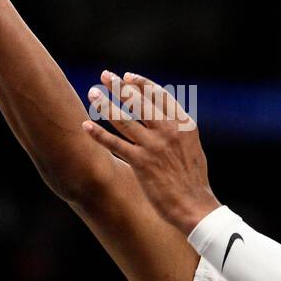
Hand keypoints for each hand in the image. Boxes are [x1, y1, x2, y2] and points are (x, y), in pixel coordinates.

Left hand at [82, 71, 220, 234]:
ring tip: (93, 93)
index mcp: (184, 124)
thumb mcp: (191, 146)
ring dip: (105, 105)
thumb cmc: (193, 179)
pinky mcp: (141, 163)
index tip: (127, 76)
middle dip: (119, 87)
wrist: (194, 205)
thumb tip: (163, 116)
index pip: (160, 95)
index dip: (141, 83)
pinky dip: (99, 134)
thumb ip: (177, 129)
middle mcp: (168, 131)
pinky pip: (115, 144)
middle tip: (105, 75)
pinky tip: (86, 126)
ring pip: (124, 119)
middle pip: (139, 102)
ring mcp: (153, 147)